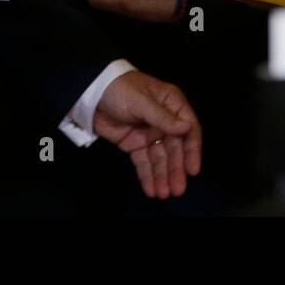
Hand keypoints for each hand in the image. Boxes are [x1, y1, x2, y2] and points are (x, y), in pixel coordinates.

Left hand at [94, 71, 201, 198]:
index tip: (192, 169)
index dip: (192, 150)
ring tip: (164, 194)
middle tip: (178, 190)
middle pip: (175, 148)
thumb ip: (163, 118)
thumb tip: (187, 128)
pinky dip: (147, 176)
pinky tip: (151, 190)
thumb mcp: (142, 101)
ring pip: (160, 158)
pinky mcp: (134, 144)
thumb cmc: (121, 90)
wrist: (91, 93)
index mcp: (171, 104)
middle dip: (176, 169)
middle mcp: (164, 121)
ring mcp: (149, 134)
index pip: (189, 129)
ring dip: (162, 176)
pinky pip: (144, 162)